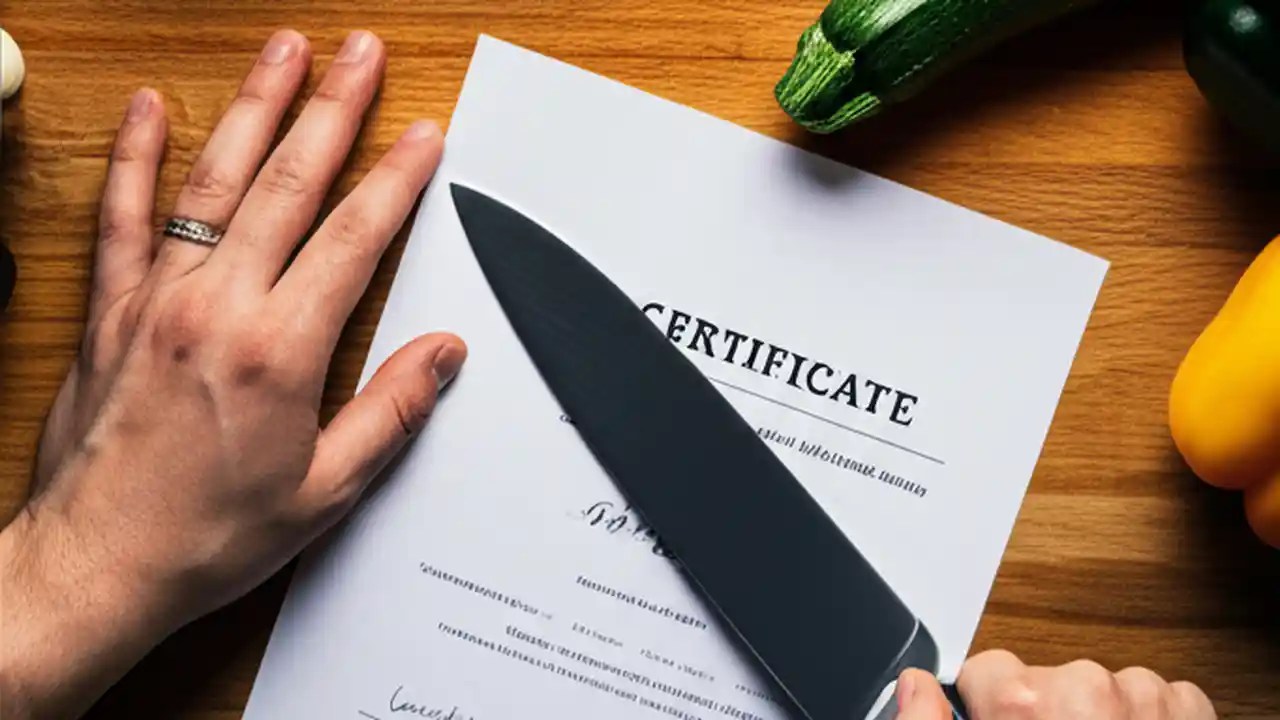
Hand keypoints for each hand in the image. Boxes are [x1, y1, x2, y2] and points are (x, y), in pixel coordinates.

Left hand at [0, 29, 464, 718]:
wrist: (97, 565)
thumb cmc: (207, 534)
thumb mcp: (326, 492)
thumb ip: (391, 414)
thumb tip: (442, 356)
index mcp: (278, 352)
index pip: (353, 240)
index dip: (396, 180)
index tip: (423, 136)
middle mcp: (216, 309)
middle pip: (289, 185)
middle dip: (334, 111)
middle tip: (361, 56)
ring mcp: (156, 299)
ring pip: (214, 181)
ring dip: (255, 109)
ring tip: (285, 52)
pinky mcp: (109, 308)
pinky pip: (122, 216)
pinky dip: (134, 157)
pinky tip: (150, 109)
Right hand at [894, 651, 1215, 718]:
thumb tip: (915, 689)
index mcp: (1023, 707)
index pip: (987, 669)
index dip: (989, 708)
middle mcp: (1084, 691)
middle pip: (1045, 679)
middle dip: (1048, 717)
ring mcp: (1142, 699)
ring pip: (1103, 687)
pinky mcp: (1188, 713)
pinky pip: (1161, 697)